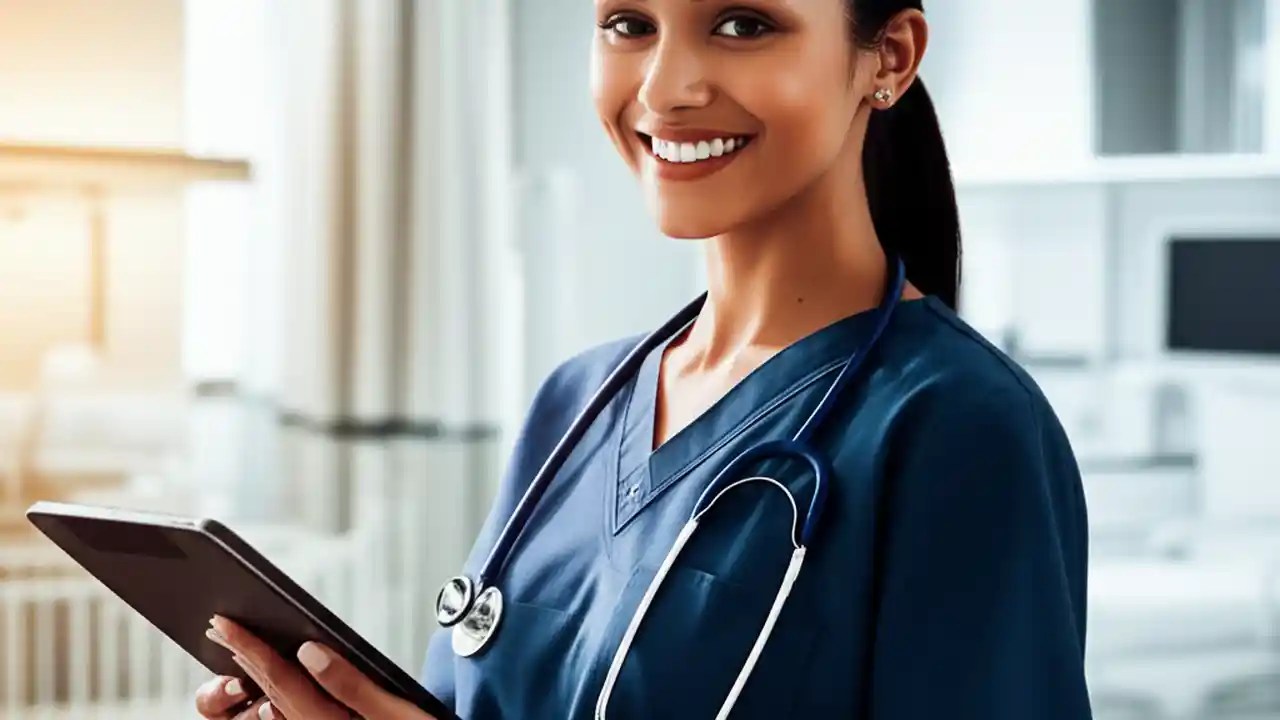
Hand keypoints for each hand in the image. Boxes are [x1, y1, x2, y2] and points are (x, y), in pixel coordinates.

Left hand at [196, 614, 437, 719]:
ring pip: (275, 710)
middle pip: (271, 693)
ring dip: (254, 681)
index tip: (225, 623)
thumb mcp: (397, 713)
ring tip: (238, 655)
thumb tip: (309, 651)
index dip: (250, 648)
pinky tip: (272, 699)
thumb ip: (352, 685)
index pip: (279, 680)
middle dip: (243, 658)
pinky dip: (278, 704)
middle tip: (219, 628)